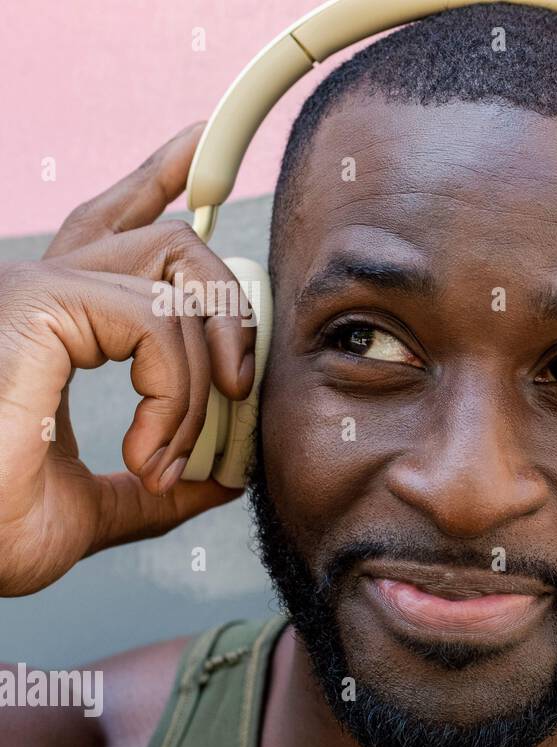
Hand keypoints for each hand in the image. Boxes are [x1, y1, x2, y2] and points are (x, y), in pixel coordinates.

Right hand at [0, 123, 254, 596]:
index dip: (156, 181)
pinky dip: (176, 395)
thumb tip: (219, 477)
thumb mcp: (99, 506)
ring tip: (167, 457)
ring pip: (180, 285)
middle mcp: (41, 292)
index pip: (114, 233)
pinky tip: (147, 450)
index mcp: (51, 325)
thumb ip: (159, 484)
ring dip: (199, 386)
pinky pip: (160, 322)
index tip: (199, 149)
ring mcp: (36, 290)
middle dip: (229, 306)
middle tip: (238, 386)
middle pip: (166, 241)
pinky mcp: (38, 301)